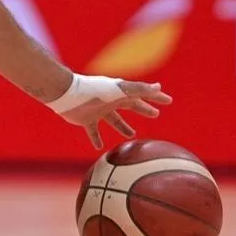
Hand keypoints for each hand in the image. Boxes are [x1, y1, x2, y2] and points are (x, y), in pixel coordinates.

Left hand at [54, 76, 172, 149]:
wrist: (67, 94)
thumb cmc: (94, 90)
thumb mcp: (119, 91)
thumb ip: (138, 90)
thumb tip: (158, 88)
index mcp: (119, 93)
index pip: (141, 94)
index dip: (155, 97)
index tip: (168, 101)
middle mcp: (110, 101)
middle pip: (130, 106)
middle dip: (143, 109)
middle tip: (155, 114)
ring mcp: (98, 111)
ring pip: (114, 120)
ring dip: (123, 127)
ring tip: (132, 135)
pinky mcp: (86, 120)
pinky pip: (93, 131)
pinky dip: (96, 138)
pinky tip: (99, 147)